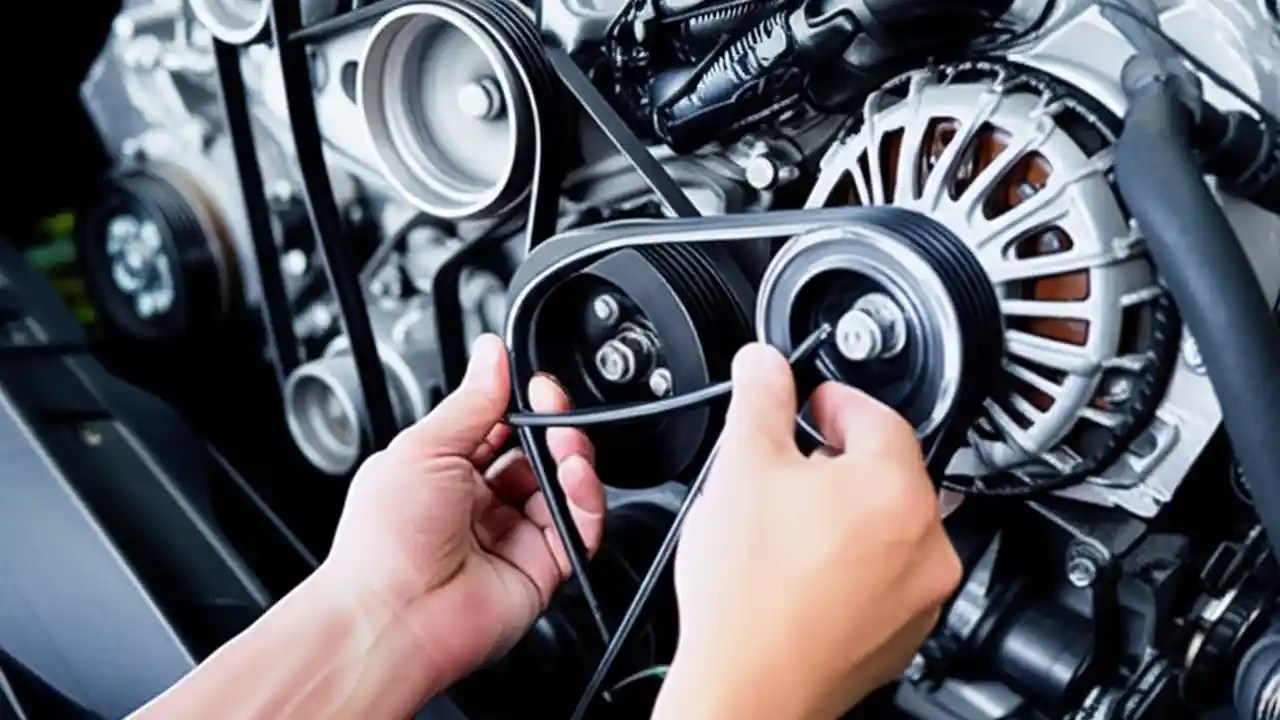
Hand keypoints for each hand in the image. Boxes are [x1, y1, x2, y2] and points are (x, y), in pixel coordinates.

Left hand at [320, 335, 604, 698]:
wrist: (391, 616)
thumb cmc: (383, 544)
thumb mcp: (424, 447)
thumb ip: (471, 400)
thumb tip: (491, 354)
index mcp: (444, 472)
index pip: (499, 426)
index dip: (522, 402)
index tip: (535, 382)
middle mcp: (480, 504)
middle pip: (538, 454)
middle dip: (553, 426)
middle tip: (554, 408)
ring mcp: (512, 536)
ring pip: (564, 487)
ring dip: (573, 458)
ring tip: (566, 445)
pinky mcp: (541, 570)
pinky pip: (579, 529)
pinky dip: (587, 501)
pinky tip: (575, 478)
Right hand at [654, 344, 961, 718]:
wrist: (749, 690)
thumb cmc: (749, 594)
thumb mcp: (742, 468)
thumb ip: (760, 399)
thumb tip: (764, 362)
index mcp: (897, 490)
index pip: (877, 414)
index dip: (832, 401)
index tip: (807, 405)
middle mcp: (928, 543)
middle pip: (884, 471)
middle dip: (834, 461)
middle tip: (784, 469)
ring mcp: (921, 595)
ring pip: (885, 526)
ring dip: (843, 513)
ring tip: (786, 527)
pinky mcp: (904, 635)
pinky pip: (885, 577)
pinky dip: (851, 564)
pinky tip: (801, 573)